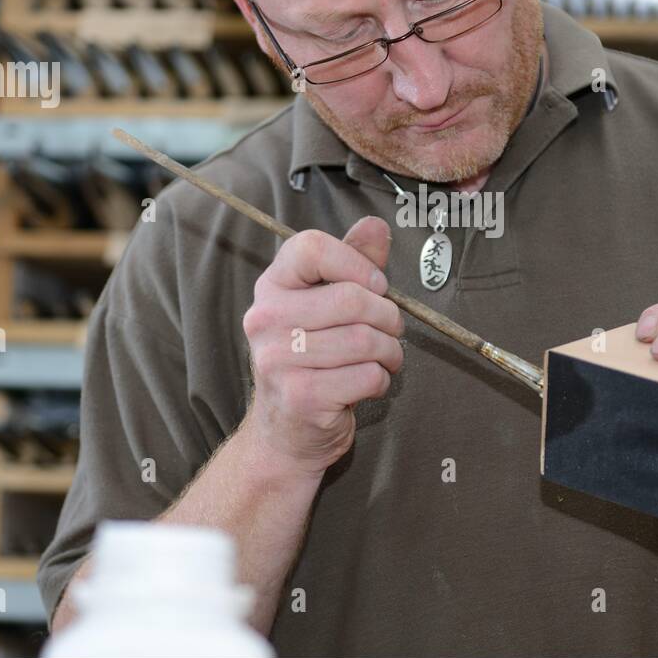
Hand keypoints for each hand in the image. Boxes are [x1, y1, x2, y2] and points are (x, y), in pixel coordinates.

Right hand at [241, 215, 403, 474]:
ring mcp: (277, 359)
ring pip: (364, 340)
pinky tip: (368, 384)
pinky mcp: (300, 396)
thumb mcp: (327, 304)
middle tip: (392, 330)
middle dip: (388, 316)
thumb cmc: (315, 359)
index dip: (356, 262)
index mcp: (272, 286)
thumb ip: (353, 262)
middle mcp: (265, 319)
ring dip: (390, 352)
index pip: (311, 247)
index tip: (376, 285)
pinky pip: (366, 376)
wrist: (287, 432)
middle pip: (351, 298)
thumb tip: (376, 225)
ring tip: (385, 358)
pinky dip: (381, 381)